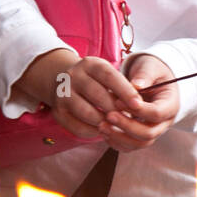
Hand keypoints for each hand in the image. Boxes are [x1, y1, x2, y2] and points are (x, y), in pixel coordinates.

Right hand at [16, 48, 133, 143]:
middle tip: (129, 119)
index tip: (138, 104)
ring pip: (86, 112)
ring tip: (116, 125)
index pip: (109, 76)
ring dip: (104, 121)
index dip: (125, 91)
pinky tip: (102, 130)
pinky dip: (92, 131)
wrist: (64, 82)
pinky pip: (76, 126)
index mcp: (90, 64)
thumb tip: (138, 105)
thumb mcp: (108, 75)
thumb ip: (123, 87)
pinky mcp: (57, 112)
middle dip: (115, 109)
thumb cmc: (97, 81)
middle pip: (97, 95)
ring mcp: (62, 94)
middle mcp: (73, 76)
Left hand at [96, 54, 180, 150]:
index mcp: (170, 104)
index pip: (157, 113)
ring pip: (139, 144)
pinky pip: (129, 146)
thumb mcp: (150, 66)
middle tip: (108, 116)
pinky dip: (116, 142)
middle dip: (127, 127)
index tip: (119, 102)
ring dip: (119, 138)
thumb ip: (145, 75)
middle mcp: (164, 122)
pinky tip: (103, 131)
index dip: (138, 110)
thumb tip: (136, 85)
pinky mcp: (140, 136)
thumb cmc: (151, 71)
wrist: (151, 79)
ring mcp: (153, 131)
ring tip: (101, 126)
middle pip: (149, 134)